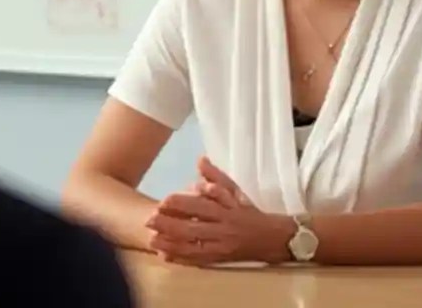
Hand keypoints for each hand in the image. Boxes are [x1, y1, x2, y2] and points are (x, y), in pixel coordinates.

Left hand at [145, 156, 289, 265]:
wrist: (272, 238)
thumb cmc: (249, 212)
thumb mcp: (236, 191)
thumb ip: (216, 176)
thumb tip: (200, 160)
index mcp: (227, 210)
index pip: (202, 206)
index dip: (182, 204)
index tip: (163, 201)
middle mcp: (223, 229)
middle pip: (193, 228)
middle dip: (169, 225)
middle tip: (148, 221)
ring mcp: (221, 247)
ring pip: (193, 246)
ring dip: (171, 244)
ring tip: (151, 240)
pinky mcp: (219, 260)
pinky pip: (198, 260)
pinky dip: (181, 259)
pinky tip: (166, 256)